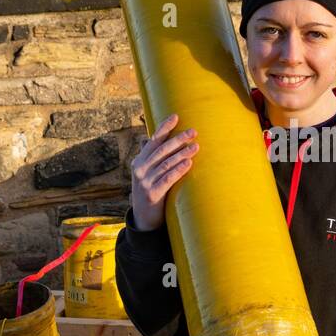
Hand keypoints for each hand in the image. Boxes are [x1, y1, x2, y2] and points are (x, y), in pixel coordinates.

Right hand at [130, 113, 198, 231]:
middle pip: (161, 150)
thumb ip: (148, 157)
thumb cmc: (149, 192)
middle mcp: (140, 169)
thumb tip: (146, 138)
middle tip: (193, 131)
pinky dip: (178, 170)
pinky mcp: (152, 194)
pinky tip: (189, 163)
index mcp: (139, 161)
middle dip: (178, 139)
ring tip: (196, 146)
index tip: (176, 116)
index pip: (153, 140)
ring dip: (182, 153)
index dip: (164, 128)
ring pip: (166, 163)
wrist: (143, 219)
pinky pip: (167, 179)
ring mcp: (145, 182)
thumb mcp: (145, 174)